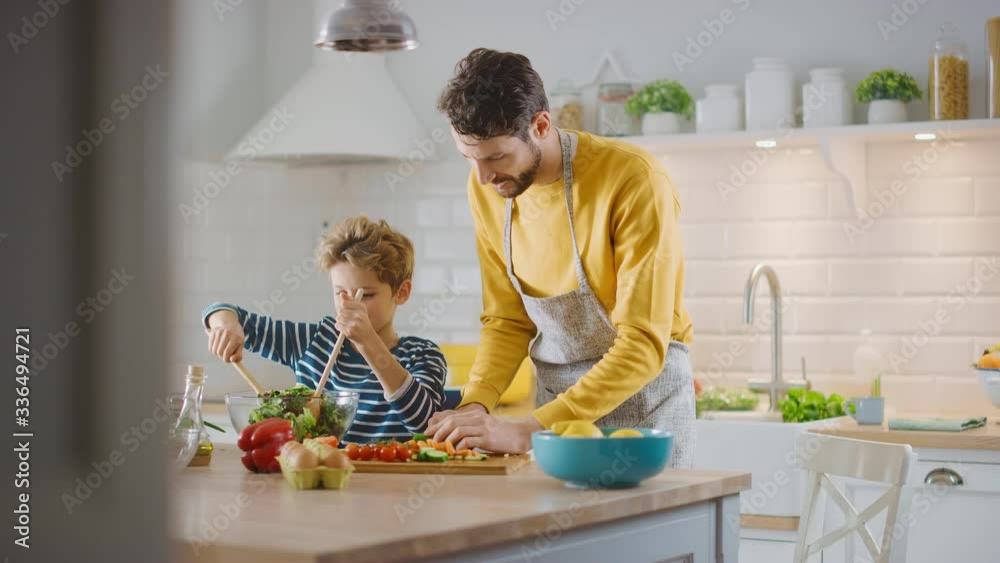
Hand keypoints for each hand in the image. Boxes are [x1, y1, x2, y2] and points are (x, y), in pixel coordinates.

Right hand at [206, 318, 244, 362]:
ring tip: (222, 350)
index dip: (226, 359)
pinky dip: (213, 350)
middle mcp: (227, 333)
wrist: (231, 325)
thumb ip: (238, 355)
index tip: (228, 359)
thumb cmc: (236, 339)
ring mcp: (219, 332)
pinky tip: (218, 347)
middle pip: (219, 352)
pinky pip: (210, 347)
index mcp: (236, 337)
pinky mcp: (213, 332)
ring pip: (213, 350)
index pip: (227, 352)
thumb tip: (231, 360)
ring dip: (217, 354)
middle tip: (226, 355)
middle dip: (222, 357)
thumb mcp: (241, 346)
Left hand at [334, 294, 376, 344]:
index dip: (343, 306)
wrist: (368, 339)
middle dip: (341, 314)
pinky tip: (346, 329)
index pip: (344, 303)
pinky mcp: (349, 331)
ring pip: (338, 318)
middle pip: (340, 310)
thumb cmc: (362, 322)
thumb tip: (341, 294)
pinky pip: (338, 325)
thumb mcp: (359, 310)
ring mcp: (354, 324)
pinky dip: (339, 327)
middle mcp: (359, 315)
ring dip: (340, 321)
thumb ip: (350, 301)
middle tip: (347, 318)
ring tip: (347, 324)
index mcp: (362, 308)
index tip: (346, 309)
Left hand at [426, 405, 541, 453]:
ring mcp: (483, 428)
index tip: (427, 432)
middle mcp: (478, 418)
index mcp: (475, 414)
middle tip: (430, 440)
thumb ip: (470, 427)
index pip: (451, 416)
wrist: (520, 435)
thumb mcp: (484, 426)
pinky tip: (456, 451)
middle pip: (452, 421)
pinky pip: (469, 440)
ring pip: (458, 429)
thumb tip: (450, 434)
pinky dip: (459, 446)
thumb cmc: (501, 434)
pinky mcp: (488, 438)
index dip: (437, 423)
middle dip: (438, 430)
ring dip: (447, 439)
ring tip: (441, 447)